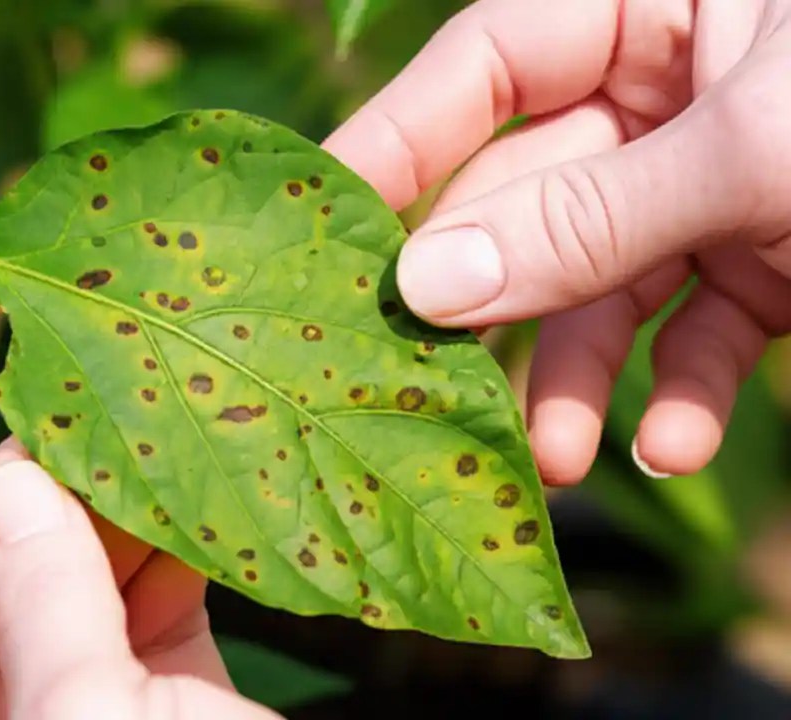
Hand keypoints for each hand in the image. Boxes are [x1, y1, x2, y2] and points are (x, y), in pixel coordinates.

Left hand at [0, 438, 281, 719]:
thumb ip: (45, 616)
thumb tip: (11, 489)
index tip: (13, 472)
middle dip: (33, 510)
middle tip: (94, 427)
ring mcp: (91, 715)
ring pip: (72, 594)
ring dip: (110, 518)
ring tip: (154, 446)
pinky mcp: (173, 703)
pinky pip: (154, 609)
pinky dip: (174, 551)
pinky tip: (201, 501)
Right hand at [323, 0, 790, 483]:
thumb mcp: (750, 153)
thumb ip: (588, 220)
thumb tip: (425, 286)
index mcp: (645, 10)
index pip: (483, 70)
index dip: (395, 147)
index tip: (319, 232)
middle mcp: (662, 96)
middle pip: (525, 200)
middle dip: (488, 302)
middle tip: (414, 379)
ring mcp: (705, 185)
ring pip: (599, 286)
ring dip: (575, 378)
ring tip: (554, 462)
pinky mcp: (760, 264)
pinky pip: (692, 332)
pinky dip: (678, 395)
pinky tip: (667, 448)